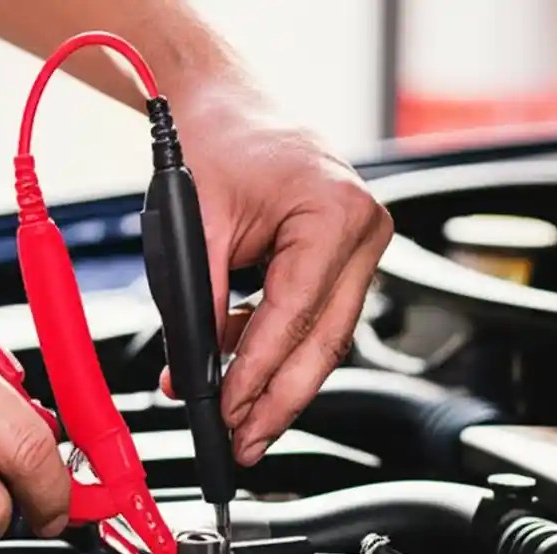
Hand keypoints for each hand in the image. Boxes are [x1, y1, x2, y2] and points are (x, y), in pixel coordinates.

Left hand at [160, 83, 393, 465]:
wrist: (224, 107)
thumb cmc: (214, 144)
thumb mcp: (195, 228)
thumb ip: (198, 303)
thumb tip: (193, 374)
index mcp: (333, 212)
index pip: (294, 316)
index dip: (257, 374)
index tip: (226, 412)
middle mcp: (362, 229)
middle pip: (323, 342)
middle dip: (278, 400)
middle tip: (243, 443)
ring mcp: (361, 246)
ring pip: (323, 339)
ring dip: (276, 382)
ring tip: (236, 420)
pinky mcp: (345, 259)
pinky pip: (313, 319)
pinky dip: (274, 348)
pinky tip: (239, 373)